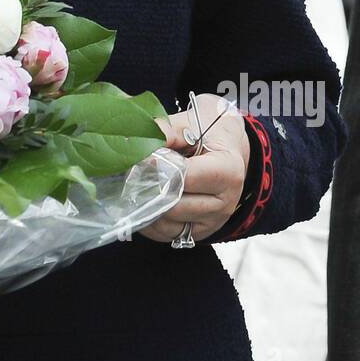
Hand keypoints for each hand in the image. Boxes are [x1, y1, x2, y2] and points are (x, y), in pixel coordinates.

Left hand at [140, 94, 249, 243]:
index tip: (139, 159)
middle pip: (174, 205)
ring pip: (168, 223)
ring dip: (147, 207)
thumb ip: (164, 131)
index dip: (157, 168)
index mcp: (228, 171)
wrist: (225, 151)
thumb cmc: (206, 135)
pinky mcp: (199, 234)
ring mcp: (213, 222)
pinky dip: (150, 222)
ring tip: (137, 186)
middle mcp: (225, 202)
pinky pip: (167, 235)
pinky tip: (144, 202)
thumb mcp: (188, 125)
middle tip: (131, 174)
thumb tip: (140, 144)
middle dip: (149, 189)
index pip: (184, 177)